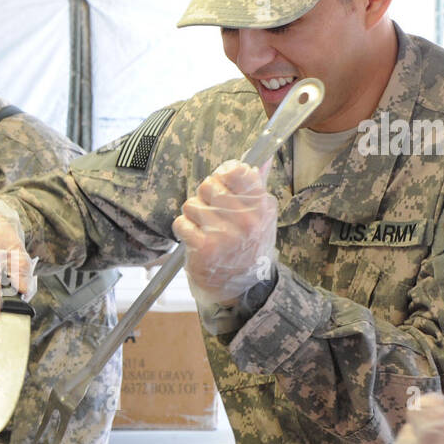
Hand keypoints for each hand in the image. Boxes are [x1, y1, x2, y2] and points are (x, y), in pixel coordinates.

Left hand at [173, 159, 277, 305]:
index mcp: (261, 206)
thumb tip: (263, 156)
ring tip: (205, 230)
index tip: (222, 186)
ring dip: (193, 216)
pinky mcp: (204, 248)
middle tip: (212, 215)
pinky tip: (196, 240)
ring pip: (192, 204)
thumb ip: (257, 185)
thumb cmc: (246, 245)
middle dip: (204, 198)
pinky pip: (181, 222)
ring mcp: (225, 234)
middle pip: (208, 185)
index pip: (237, 171)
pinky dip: (184, 230)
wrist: (240, 287)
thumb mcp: (261, 216)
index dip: (222, 176)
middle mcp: (246, 219)